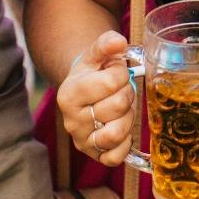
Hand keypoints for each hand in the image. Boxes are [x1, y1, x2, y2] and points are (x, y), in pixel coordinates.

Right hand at [59, 31, 137, 163]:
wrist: (83, 93)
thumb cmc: (93, 72)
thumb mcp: (96, 54)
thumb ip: (107, 43)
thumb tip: (119, 41)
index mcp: (69, 93)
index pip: (110, 82)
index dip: (122, 73)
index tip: (117, 71)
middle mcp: (72, 121)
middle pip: (117, 106)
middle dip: (127, 93)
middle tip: (121, 89)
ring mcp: (82, 141)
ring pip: (117, 133)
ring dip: (128, 117)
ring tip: (122, 108)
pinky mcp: (94, 156)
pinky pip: (115, 157)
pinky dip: (125, 143)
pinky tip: (122, 127)